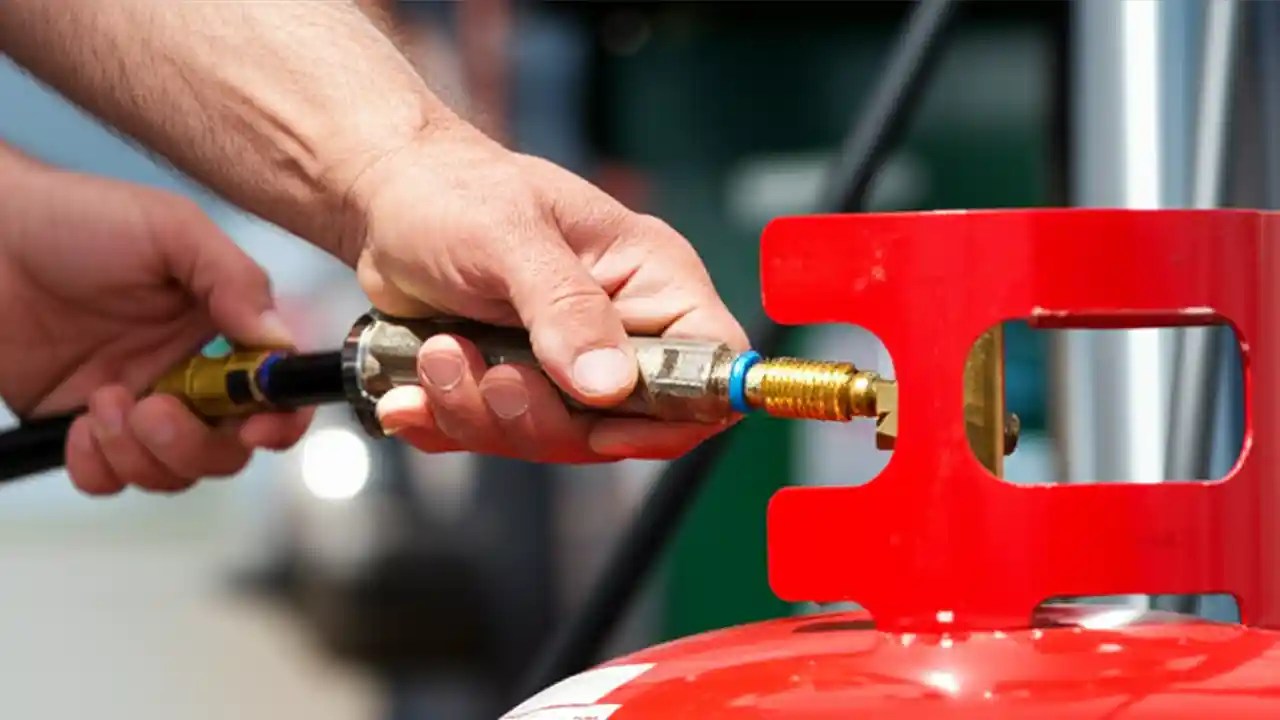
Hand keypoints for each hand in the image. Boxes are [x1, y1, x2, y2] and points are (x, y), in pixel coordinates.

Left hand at [0, 151, 310, 493]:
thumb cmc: (75, 217)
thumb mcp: (171, 229)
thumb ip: (234, 280)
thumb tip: (279, 341)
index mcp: (220, 330)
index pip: (274, 391)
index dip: (280, 418)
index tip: (257, 424)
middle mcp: (185, 373)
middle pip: (229, 448)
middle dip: (198, 445)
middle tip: (156, 409)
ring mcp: (135, 404)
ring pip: (172, 472)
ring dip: (144, 454)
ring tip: (105, 401)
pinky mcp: (78, 427)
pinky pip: (109, 479)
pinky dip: (100, 467)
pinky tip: (80, 426)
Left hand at [349, 125, 748, 461]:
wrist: (384, 202)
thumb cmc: (454, 191)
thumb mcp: (509, 236)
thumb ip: (563, 307)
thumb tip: (611, 386)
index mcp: (651, 280)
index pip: (712, 368)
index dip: (674, 415)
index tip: (604, 427)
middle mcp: (622, 330)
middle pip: (626, 427)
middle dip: (543, 416)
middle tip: (489, 372)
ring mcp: (569, 365)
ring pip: (555, 440)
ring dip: (482, 414)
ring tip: (438, 354)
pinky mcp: (518, 387)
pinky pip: (498, 439)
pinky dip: (449, 424)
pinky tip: (413, 391)